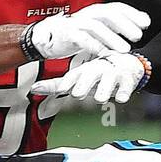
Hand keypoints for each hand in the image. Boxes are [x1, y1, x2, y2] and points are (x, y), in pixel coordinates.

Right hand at [25, 3, 149, 60]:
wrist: (47, 39)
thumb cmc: (77, 34)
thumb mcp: (100, 29)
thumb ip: (118, 26)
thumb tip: (143, 23)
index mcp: (97, 12)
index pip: (117, 8)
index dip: (132, 14)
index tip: (146, 23)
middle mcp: (88, 15)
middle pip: (108, 15)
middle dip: (125, 24)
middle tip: (138, 36)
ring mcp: (77, 23)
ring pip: (97, 27)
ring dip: (112, 38)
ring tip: (125, 49)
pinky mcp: (67, 34)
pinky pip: (82, 39)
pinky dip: (94, 46)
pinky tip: (105, 54)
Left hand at [31, 51, 148, 105]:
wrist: (127, 63)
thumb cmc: (97, 73)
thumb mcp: (77, 77)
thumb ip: (56, 85)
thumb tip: (33, 89)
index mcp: (83, 70)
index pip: (73, 76)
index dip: (68, 83)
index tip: (62, 89)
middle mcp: (97, 70)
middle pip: (89, 77)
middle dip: (84, 85)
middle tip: (78, 93)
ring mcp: (113, 74)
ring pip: (107, 83)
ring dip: (103, 91)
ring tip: (101, 98)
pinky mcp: (127, 80)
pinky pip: (125, 88)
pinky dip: (122, 93)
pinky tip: (120, 98)